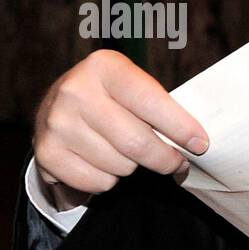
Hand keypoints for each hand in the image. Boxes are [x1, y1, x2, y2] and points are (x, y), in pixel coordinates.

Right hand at [33, 50, 207, 208]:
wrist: (57, 110)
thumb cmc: (111, 100)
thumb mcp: (132, 88)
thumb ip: (161, 107)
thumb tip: (196, 142)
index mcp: (104, 66)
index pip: (151, 102)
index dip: (180, 128)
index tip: (201, 145)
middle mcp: (76, 90)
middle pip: (137, 142)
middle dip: (165, 158)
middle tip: (176, 162)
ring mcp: (57, 122)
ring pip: (121, 166)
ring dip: (133, 167)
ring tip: (125, 153)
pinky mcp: (47, 153)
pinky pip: (100, 182)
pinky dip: (109, 180)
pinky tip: (101, 162)